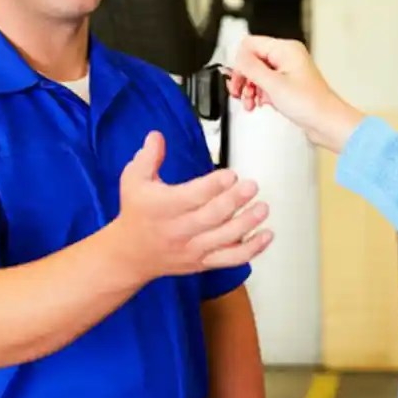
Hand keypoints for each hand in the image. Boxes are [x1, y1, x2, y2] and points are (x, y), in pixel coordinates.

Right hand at [112, 131, 272, 280]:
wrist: (131, 254)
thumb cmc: (135, 214)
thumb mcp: (132, 180)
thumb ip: (148, 157)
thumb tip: (157, 136)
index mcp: (164, 208)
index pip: (192, 196)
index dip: (214, 185)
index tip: (230, 174)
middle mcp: (180, 230)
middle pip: (212, 217)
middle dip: (235, 201)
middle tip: (252, 186)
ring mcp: (193, 248)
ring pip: (225, 238)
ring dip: (247, 223)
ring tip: (262, 208)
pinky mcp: (203, 261)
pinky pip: (231, 259)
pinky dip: (251, 249)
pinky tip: (266, 236)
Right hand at [227, 36, 363, 151]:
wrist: (327, 123)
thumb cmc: (310, 104)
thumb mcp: (273, 84)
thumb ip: (251, 68)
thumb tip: (237, 57)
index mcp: (286, 49)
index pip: (250, 45)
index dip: (240, 62)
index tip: (237, 79)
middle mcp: (287, 57)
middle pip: (252, 59)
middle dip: (243, 78)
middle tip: (238, 92)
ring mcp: (287, 71)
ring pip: (257, 74)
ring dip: (250, 89)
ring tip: (250, 103)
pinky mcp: (288, 85)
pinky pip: (266, 84)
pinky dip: (259, 94)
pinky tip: (260, 104)